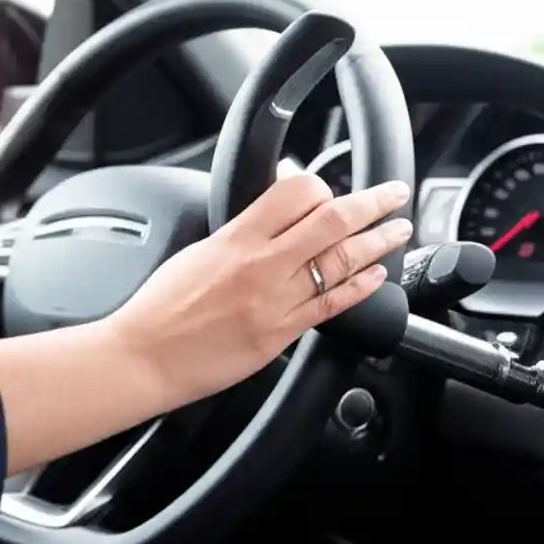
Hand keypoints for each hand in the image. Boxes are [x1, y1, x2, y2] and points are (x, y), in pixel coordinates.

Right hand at [108, 174, 412, 406]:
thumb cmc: (162, 307)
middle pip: (333, 221)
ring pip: (342, 262)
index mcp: (237, 238)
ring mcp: (275, 301)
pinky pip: (332, 305)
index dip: (321, 186)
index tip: (330, 189)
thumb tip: (275, 215)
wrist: (144, 357)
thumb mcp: (199, 250)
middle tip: (395, 194)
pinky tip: (378, 275)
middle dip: (373, 202)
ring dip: (378, 242)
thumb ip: (242, 232)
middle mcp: (262, 265)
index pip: (295, 192)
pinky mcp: (281, 333)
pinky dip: (361, 286)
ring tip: (399, 230)